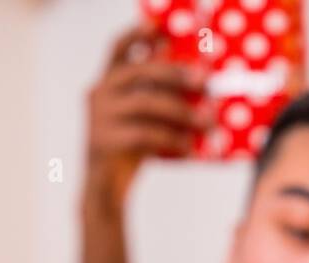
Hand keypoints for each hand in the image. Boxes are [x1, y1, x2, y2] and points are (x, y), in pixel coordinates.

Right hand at [85, 22, 209, 210]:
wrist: (105, 189)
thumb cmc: (130, 149)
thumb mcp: (144, 118)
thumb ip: (159, 96)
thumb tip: (201, 81)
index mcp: (107, 82)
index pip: (118, 48)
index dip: (138, 34)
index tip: (162, 26)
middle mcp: (98, 93)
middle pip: (139, 71)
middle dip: (175, 73)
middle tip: (206, 81)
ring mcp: (98, 116)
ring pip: (146, 104)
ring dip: (182, 112)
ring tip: (209, 123)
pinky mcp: (104, 141)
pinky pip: (144, 135)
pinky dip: (172, 140)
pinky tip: (191, 147)